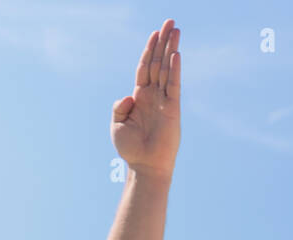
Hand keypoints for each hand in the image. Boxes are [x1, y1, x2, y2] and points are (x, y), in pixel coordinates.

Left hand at [112, 18, 180, 180]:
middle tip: (169, 21)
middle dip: (162, 41)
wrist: (145, 165)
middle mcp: (153, 95)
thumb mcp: (116, 126)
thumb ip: (119, 108)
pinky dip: (174, 69)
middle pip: (158, 62)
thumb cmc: (130, 148)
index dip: (149, 50)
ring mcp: (164, 100)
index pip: (145, 67)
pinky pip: (174, 84)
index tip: (155, 32)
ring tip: (176, 30)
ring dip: (171, 48)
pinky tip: (175, 54)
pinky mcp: (172, 108)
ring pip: (167, 68)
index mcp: (139, 97)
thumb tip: (129, 96)